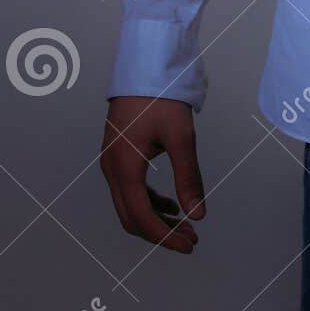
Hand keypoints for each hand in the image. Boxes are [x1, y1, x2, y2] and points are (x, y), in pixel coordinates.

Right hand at [101, 96, 205, 253]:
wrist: (144, 66)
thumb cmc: (162, 97)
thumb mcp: (181, 137)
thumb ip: (188, 177)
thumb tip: (197, 215)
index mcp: (124, 167)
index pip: (141, 216)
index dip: (165, 236)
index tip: (190, 244)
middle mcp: (111, 169)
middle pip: (131, 217)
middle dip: (160, 232)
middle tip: (190, 240)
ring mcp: (112, 162)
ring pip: (129, 205)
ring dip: (155, 218)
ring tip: (185, 225)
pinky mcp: (118, 155)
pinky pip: (129, 190)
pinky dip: (149, 202)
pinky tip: (171, 204)